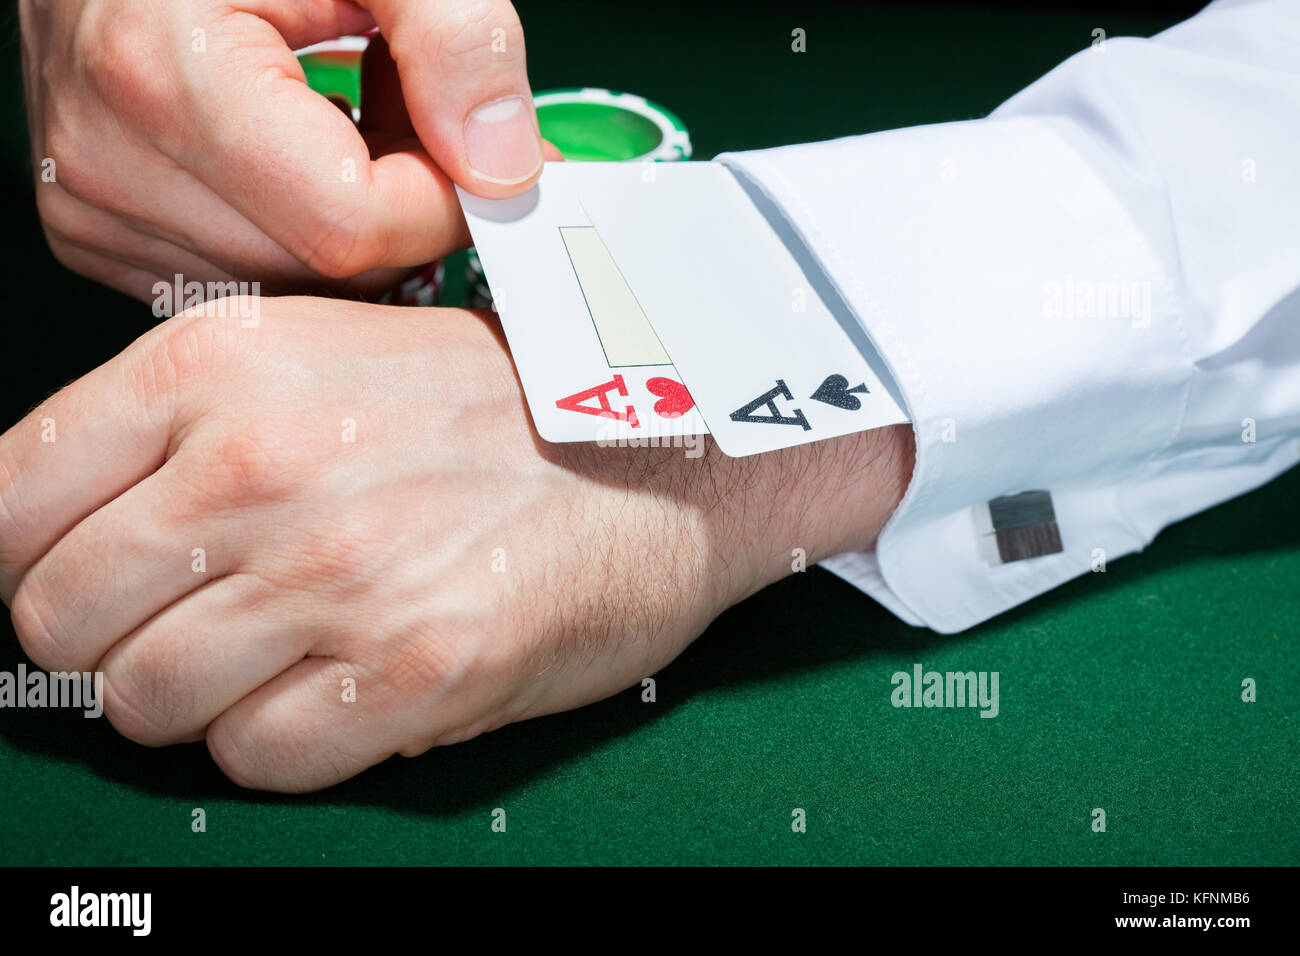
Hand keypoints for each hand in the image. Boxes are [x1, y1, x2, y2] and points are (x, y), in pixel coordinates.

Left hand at [0, 298, 913, 791]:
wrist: (657, 446)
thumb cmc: (486, 408)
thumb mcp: (320, 353)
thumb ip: (184, 424)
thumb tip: (69, 529)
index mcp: (218, 368)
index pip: (8, 504)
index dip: (36, 560)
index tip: (97, 579)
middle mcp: (260, 466)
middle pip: (60, 623)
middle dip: (114, 641)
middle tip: (196, 625)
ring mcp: (335, 573)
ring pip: (147, 705)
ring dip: (202, 698)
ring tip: (282, 659)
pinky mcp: (412, 669)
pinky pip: (257, 760)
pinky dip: (284, 742)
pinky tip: (346, 688)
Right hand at [19, 0, 558, 300]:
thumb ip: (453, 36)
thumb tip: (507, 166)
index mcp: (161, 78)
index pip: (354, 224)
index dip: (445, 198)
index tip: (488, 155)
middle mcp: (111, 169)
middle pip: (331, 269)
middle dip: (407, 207)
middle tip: (421, 116)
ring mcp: (99, 214)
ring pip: (298, 289)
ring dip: (357, 224)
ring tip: (350, 115)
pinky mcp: (103, 237)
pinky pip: (250, 279)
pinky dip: (301, 234)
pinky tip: (300, 154)